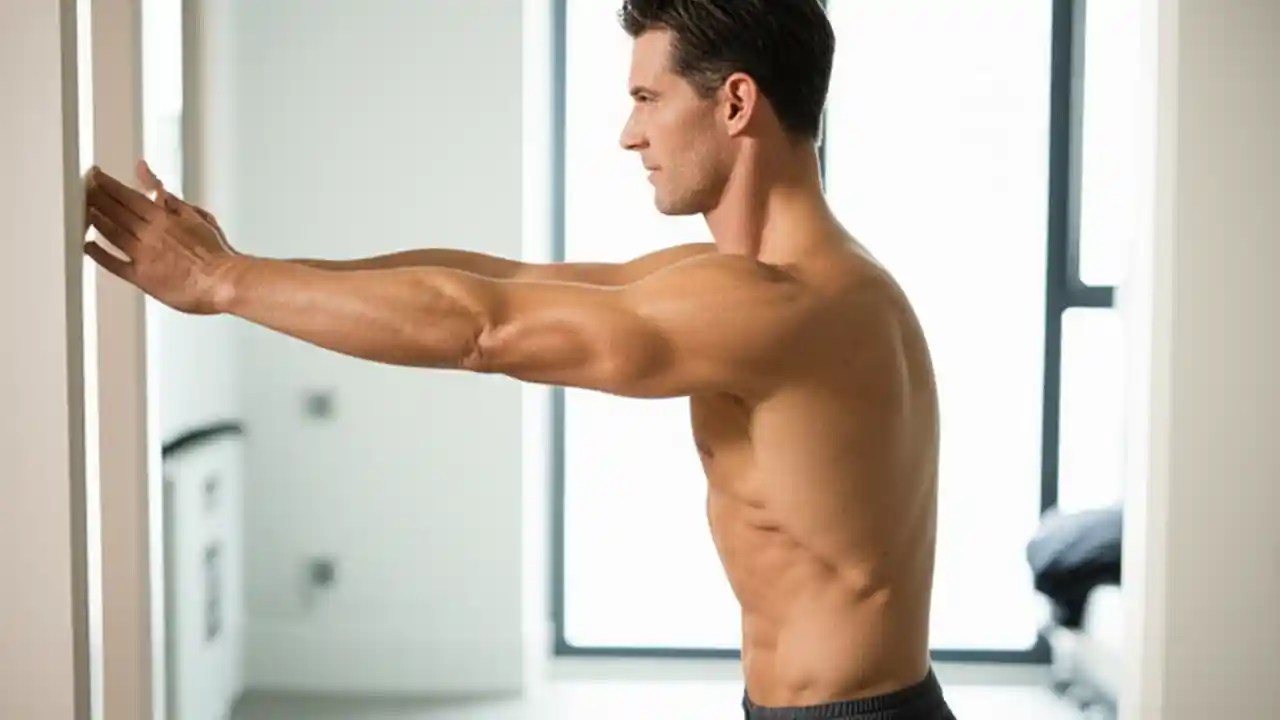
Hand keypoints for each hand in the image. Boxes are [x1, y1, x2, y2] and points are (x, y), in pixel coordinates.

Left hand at [85, 161, 240, 314]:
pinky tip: (89, 247)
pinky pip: (113, 263)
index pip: (126, 194)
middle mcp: (148, 234)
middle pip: (113, 210)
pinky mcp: (142, 277)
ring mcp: (143, 255)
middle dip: (95, 197)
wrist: (224, 281)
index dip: (107, 184)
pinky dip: (98, 254)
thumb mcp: (196, 215)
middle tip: (84, 190)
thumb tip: (146, 174)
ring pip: (110, 232)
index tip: (96, 176)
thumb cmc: (216, 253)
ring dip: (94, 220)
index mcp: (163, 217)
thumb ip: (167, 196)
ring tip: (84, 211)